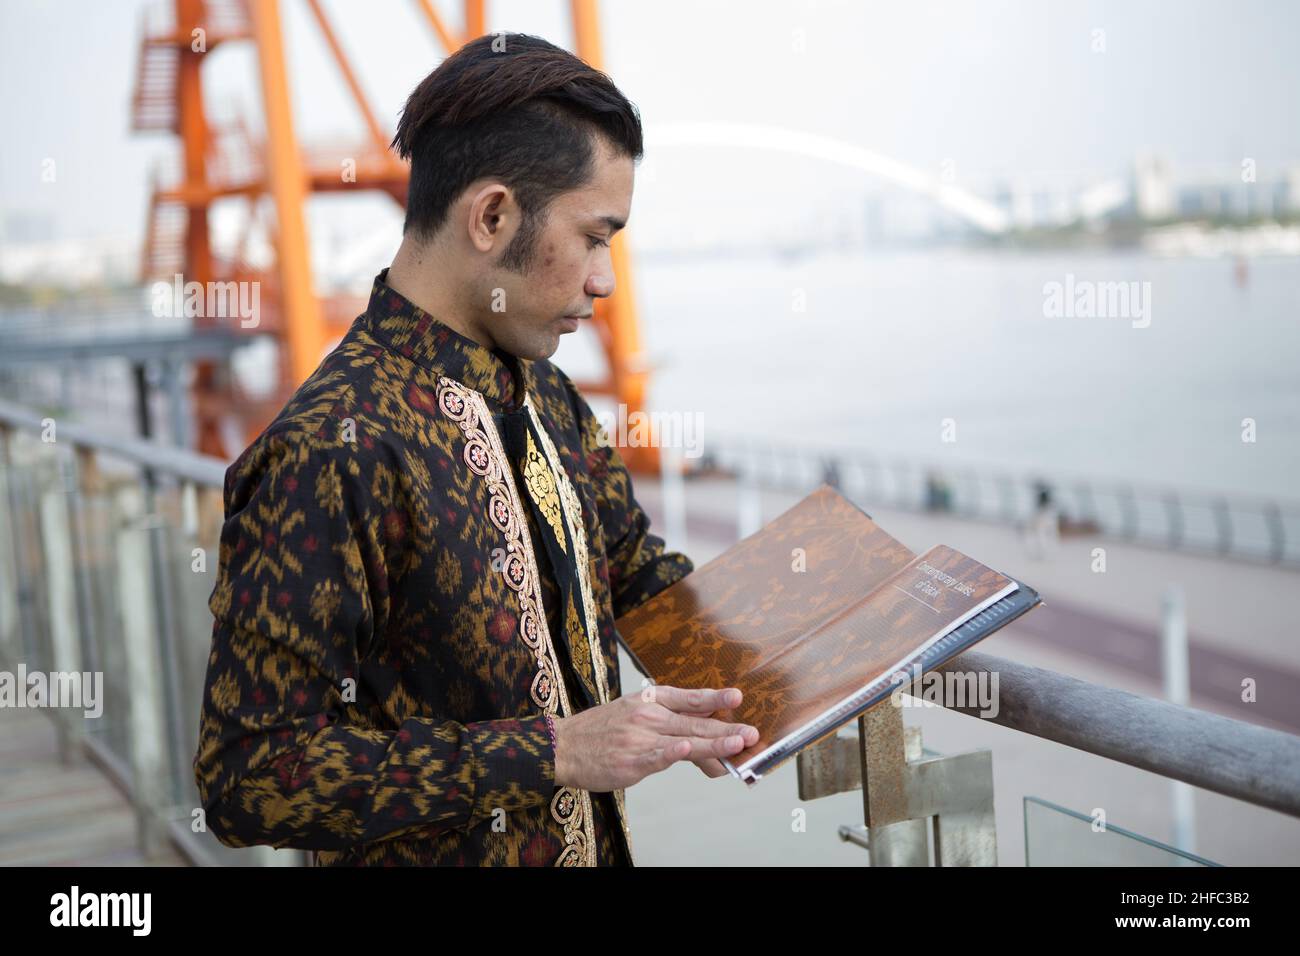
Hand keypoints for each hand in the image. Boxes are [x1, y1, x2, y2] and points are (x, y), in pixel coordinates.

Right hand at [551, 686, 756, 790]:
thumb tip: (701, 746)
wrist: (564, 746)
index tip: (737, 697)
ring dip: (714, 743)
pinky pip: (658, 756)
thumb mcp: (634, 715)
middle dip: (726, 728)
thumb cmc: (602, 732)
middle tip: (752, 732)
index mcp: (650, 700)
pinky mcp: (632, 760)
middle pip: (694, 722)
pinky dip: (673, 752)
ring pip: (684, 740)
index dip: (714, 699)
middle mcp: (648, 715)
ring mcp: (640, 737)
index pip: (688, 698)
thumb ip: (668, 729)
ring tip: (738, 744)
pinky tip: (687, 750)